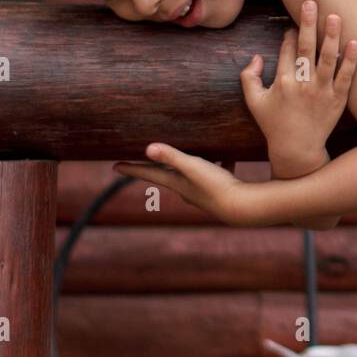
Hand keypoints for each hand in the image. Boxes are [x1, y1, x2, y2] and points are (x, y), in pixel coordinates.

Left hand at [113, 144, 249, 224]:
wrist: (242, 208)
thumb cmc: (215, 186)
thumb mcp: (193, 167)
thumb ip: (172, 156)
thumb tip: (148, 148)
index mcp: (176, 182)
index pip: (148, 173)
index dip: (131, 169)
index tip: (115, 166)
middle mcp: (186, 189)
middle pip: (166, 174)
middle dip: (156, 165)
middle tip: (146, 156)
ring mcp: (202, 190)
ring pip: (190, 174)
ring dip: (186, 164)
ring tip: (188, 151)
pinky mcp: (219, 189)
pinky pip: (215, 173)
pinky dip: (218, 163)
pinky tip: (228, 155)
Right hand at [241, 0, 356, 172]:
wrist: (297, 150)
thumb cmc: (274, 125)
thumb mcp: (254, 102)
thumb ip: (248, 78)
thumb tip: (256, 57)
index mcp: (283, 83)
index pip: (288, 51)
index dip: (291, 36)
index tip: (293, 25)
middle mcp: (303, 85)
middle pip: (306, 48)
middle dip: (308, 23)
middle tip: (311, 2)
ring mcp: (322, 92)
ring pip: (328, 59)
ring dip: (331, 36)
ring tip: (335, 16)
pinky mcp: (338, 100)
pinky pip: (346, 77)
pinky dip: (351, 61)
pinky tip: (356, 43)